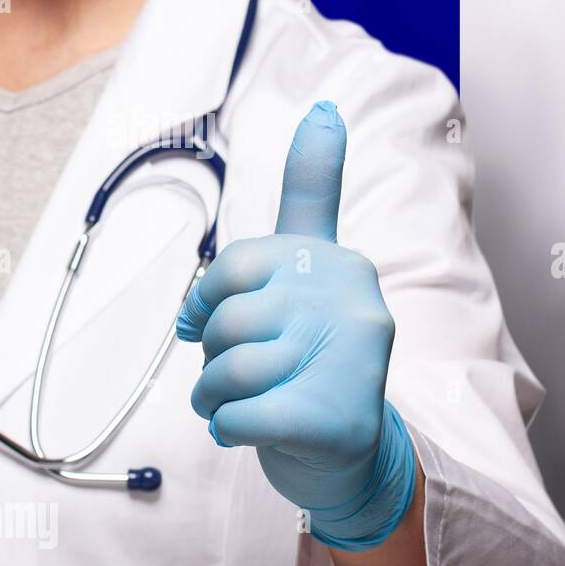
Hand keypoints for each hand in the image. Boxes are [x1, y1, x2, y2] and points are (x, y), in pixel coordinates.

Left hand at [175, 101, 415, 550]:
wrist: (353, 455)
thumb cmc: (314, 359)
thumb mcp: (313, 273)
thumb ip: (313, 194)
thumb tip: (325, 110)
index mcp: (343, 264)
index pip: (240, 263)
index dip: (210, 298)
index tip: (224, 310)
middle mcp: (354, 304)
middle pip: (227, 319)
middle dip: (213, 356)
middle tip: (242, 374)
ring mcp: (350, 362)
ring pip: (227, 371)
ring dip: (216, 398)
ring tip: (247, 405)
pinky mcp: (332, 417)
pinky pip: (236, 417)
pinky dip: (227, 431)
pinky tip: (254, 430)